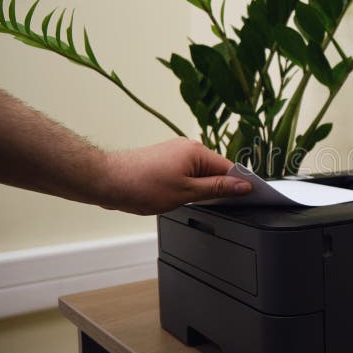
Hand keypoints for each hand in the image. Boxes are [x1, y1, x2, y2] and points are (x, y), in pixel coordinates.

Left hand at [101, 138, 251, 214]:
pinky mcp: (166, 158)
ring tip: (184, 200)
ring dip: (199, 188)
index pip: (229, 168)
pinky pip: (187, 172)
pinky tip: (176, 196)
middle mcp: (188, 147)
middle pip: (215, 170)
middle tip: (210, 205)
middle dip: (216, 188)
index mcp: (197, 151)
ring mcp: (176, 152)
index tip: (245, 200)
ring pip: (200, 172)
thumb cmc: (141, 185)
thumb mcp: (186, 193)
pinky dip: (187, 184)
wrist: (107, 181)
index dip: (237, 186)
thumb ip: (217, 188)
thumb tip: (243, 185)